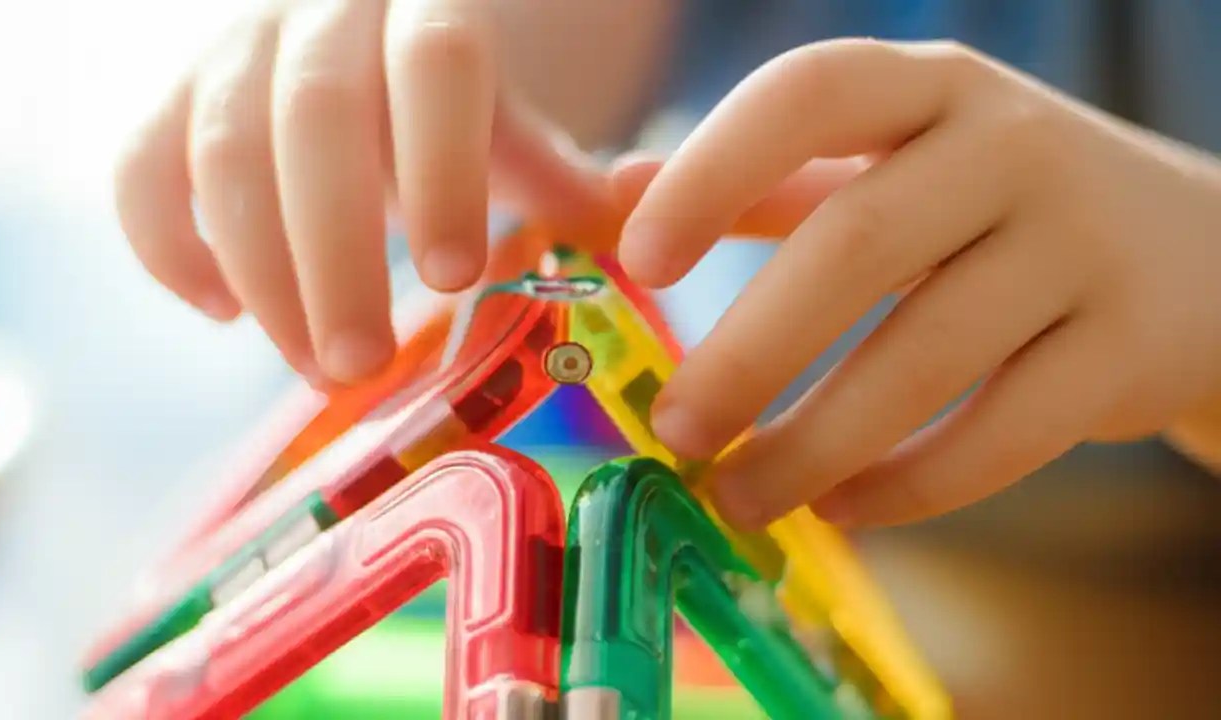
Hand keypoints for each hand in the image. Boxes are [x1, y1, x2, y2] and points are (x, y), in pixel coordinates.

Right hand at [115, 0, 613, 384]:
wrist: (356, 58)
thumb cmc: (449, 114)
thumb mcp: (513, 131)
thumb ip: (566, 179)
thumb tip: (649, 224)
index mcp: (429, 5)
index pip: (435, 61)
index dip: (441, 166)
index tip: (456, 279)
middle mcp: (321, 14)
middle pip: (313, 116)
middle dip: (333, 251)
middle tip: (361, 366)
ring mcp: (232, 52)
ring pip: (219, 150)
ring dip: (261, 274)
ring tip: (314, 366)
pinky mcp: (168, 102)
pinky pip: (139, 171)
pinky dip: (167, 249)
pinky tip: (223, 315)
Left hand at [617, 39, 1220, 528]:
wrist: (1197, 253)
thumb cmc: (998, 205)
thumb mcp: (892, 164)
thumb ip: (762, 182)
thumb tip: (615, 198)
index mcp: (930, 87)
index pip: (811, 93)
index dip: (713, 171)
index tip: (637, 261)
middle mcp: (1012, 146)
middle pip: (856, 246)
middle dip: (749, 353)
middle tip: (676, 432)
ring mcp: (1082, 245)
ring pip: (926, 358)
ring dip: (813, 444)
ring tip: (737, 495)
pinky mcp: (1129, 347)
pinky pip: (1002, 434)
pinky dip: (908, 485)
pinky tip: (841, 509)